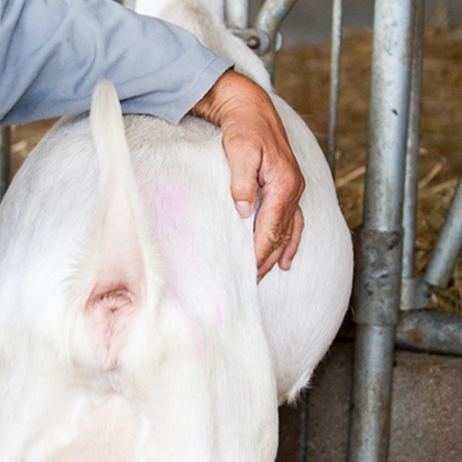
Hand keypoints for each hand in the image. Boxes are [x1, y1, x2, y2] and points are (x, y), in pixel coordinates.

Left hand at [190, 70, 305, 279]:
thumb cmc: (242, 129)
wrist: (251, 108)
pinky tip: (287, 260)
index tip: (247, 272)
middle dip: (266, 260)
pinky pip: (295, 221)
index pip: (271, 228)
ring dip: (277, 255)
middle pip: (281, 235)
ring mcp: (294, 189)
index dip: (259, 252)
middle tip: (250, 282)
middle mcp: (294, 189)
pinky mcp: (289, 188)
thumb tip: (242, 211)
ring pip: (289, 231)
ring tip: (264, 276)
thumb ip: (240, 183)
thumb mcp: (238, 152)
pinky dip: (291, 242)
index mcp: (283, 183)